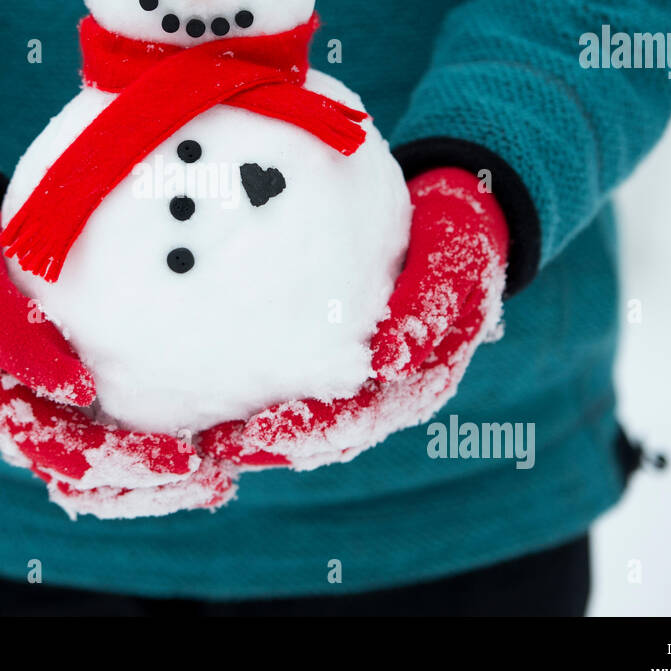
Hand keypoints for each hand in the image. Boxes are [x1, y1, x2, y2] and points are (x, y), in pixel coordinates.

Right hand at [0, 192, 233, 516]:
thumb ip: (15, 338)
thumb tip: (76, 389)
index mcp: (2, 413)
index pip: (71, 459)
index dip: (128, 466)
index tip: (183, 456)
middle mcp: (30, 426)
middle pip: (100, 480)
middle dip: (158, 485)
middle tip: (217, 476)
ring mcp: (53, 416)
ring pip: (111, 473)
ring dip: (163, 483)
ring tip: (221, 479)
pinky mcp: (74, 398)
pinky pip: (117, 434)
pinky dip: (158, 447)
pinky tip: (206, 446)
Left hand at [198, 167, 509, 470]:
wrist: (459, 226)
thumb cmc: (453, 240)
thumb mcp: (452, 263)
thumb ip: (425, 307)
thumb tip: (391, 361)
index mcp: (423, 380)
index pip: (361, 417)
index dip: (312, 429)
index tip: (263, 429)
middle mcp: (395, 396)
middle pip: (329, 435)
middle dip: (274, 444)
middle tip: (221, 443)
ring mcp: (371, 388)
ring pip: (314, 432)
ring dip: (263, 441)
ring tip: (211, 442)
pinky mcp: (344, 371)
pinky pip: (305, 402)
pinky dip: (266, 412)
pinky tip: (220, 413)